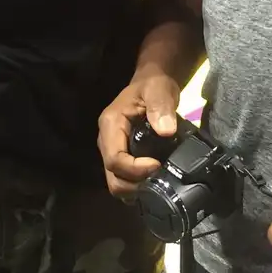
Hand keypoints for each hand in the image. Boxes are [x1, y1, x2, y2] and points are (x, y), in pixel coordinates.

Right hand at [98, 72, 180, 198]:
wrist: (152, 84)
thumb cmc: (153, 86)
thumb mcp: (159, 88)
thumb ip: (161, 106)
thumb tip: (166, 130)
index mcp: (110, 125)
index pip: (115, 159)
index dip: (135, 169)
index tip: (158, 165)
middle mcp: (106, 142)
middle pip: (113, 178)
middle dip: (135, 185)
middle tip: (160, 178)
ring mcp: (112, 151)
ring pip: (117, 183)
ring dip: (137, 189)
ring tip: (158, 181)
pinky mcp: (121, 158)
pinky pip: (124, 180)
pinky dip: (138, 187)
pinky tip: (154, 181)